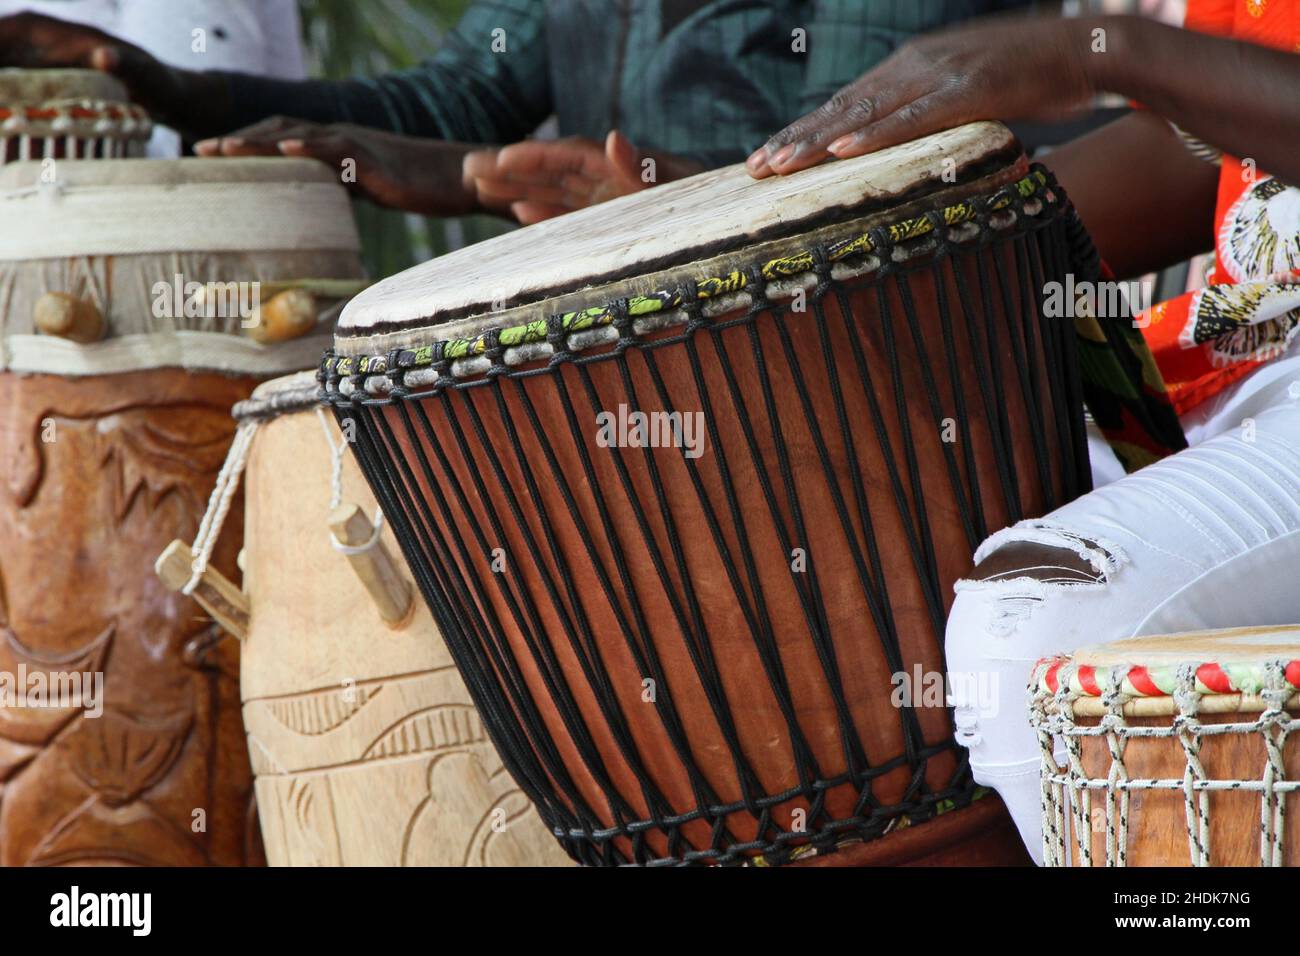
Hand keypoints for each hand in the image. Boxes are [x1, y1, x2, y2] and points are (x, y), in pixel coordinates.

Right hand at [0, 12, 189, 121]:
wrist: (163, 94)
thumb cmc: (157, 83)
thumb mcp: (147, 76)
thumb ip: (127, 67)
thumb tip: (104, 57)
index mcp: (47, 31)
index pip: (2, 32)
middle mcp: (30, 41)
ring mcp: (29, 62)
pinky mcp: (35, 82)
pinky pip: (4, 86)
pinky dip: (1, 101)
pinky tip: (2, 127)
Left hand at [196, 118, 479, 216]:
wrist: (457, 177)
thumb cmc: (418, 187)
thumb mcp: (370, 190)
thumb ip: (342, 192)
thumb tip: (319, 214)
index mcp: (334, 146)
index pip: (280, 138)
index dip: (245, 144)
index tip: (211, 156)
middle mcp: (338, 137)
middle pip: (277, 129)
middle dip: (238, 140)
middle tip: (201, 152)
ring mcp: (354, 143)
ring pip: (298, 133)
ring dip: (258, 140)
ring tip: (225, 149)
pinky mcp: (372, 156)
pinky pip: (336, 146)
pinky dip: (308, 144)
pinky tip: (284, 146)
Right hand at [464, 131, 695, 224]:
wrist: (728, 220)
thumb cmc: (704, 202)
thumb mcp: (676, 185)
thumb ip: (643, 167)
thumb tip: (612, 137)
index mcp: (620, 166)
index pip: (568, 156)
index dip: (535, 157)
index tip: (502, 159)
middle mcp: (609, 181)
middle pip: (553, 172)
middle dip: (515, 171)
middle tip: (472, 171)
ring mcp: (608, 202)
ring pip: (555, 193)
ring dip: (520, 190)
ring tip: (480, 185)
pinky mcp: (611, 223)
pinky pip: (571, 216)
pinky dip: (545, 215)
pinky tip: (519, 214)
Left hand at [747, 15, 1095, 177]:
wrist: (1088, 46)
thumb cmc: (1031, 77)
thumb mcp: (968, 95)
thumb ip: (931, 114)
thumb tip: (904, 146)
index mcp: (910, 69)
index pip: (844, 105)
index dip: (803, 132)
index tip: (767, 158)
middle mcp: (915, 67)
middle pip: (841, 109)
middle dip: (794, 140)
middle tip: (754, 169)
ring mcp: (939, 75)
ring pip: (864, 114)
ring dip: (817, 142)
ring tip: (779, 165)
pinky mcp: (967, 90)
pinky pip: (912, 119)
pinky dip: (874, 135)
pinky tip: (842, 151)